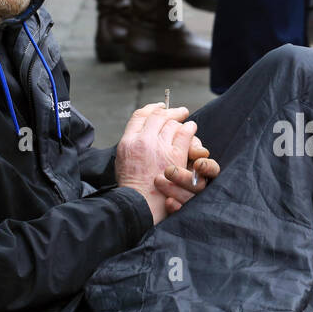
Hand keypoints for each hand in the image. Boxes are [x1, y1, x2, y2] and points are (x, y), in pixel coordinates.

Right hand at [114, 103, 220, 222]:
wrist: (139, 203)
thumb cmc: (131, 186)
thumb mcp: (121, 161)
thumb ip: (131, 145)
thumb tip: (140, 133)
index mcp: (128, 141)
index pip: (140, 116)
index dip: (152, 109)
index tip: (160, 108)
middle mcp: (143, 141)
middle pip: (158, 116)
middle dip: (169, 111)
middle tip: (178, 111)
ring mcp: (160, 147)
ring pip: (172, 124)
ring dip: (180, 119)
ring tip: (184, 117)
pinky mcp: (175, 156)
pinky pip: (185, 134)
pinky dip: (189, 129)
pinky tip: (191, 128)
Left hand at [155, 130, 220, 214]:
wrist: (141, 179)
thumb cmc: (164, 156)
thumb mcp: (177, 148)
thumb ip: (190, 145)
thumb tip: (202, 153)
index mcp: (202, 171)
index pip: (212, 169)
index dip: (207, 166)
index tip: (198, 164)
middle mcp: (198, 186)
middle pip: (200, 186)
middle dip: (185, 178)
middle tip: (168, 170)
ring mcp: (188, 200)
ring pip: (189, 198)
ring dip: (175, 190)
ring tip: (157, 180)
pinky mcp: (178, 211)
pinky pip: (180, 213)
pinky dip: (175, 207)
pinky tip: (168, 202)